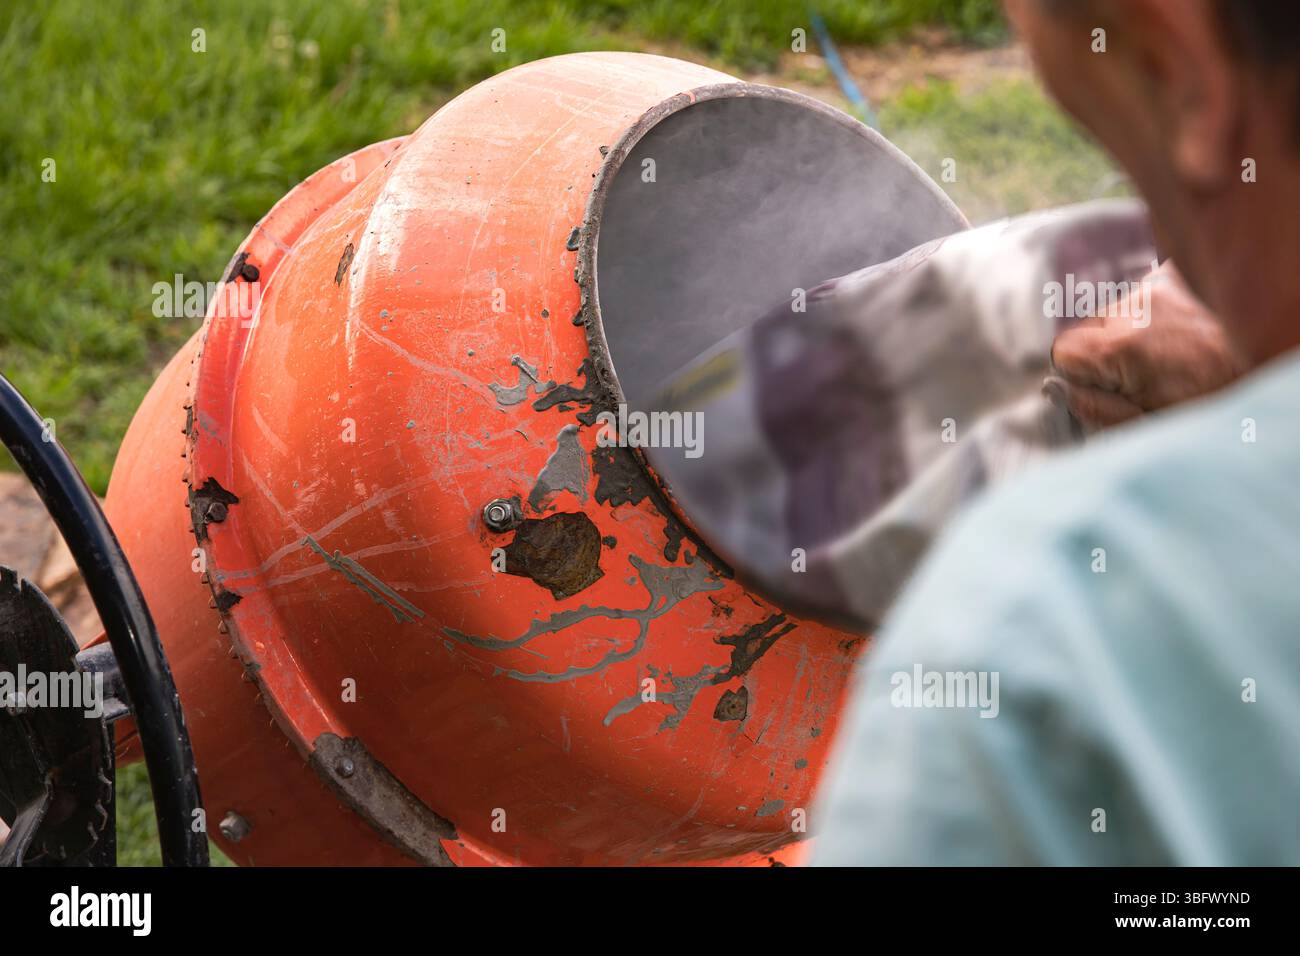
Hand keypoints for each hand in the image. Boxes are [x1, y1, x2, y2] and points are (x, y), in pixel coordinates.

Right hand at [1047, 259, 1246, 430]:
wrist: (1277, 359)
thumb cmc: (1218, 401)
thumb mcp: (1153, 422)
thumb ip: (1099, 409)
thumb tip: (1058, 391)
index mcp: (1123, 347)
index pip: (1063, 352)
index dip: (1079, 375)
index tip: (1107, 389)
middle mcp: (1134, 307)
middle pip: (1086, 330)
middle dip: (1102, 354)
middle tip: (1143, 377)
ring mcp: (1156, 286)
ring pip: (1114, 312)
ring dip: (1128, 332)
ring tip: (1168, 354)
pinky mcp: (1176, 275)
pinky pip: (1142, 294)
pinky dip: (1152, 313)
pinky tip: (1180, 331)